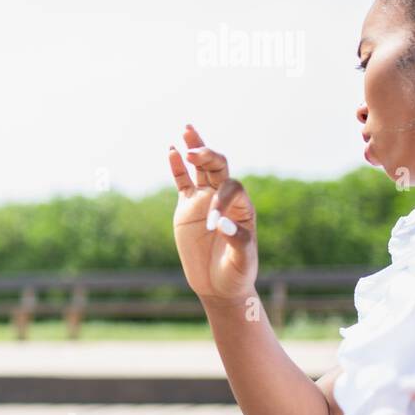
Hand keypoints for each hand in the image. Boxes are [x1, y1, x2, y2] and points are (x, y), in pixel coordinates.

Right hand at [168, 124, 258, 302]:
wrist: (219, 285)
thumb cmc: (236, 274)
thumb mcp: (242, 261)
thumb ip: (237, 240)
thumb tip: (221, 223)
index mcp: (243, 208)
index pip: (231, 189)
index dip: (220, 201)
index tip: (211, 224)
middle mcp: (225, 198)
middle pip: (219, 167)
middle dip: (208, 156)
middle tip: (194, 151)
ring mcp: (205, 200)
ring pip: (201, 168)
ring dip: (195, 149)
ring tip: (188, 129)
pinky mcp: (188, 206)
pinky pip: (182, 182)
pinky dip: (176, 167)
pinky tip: (171, 151)